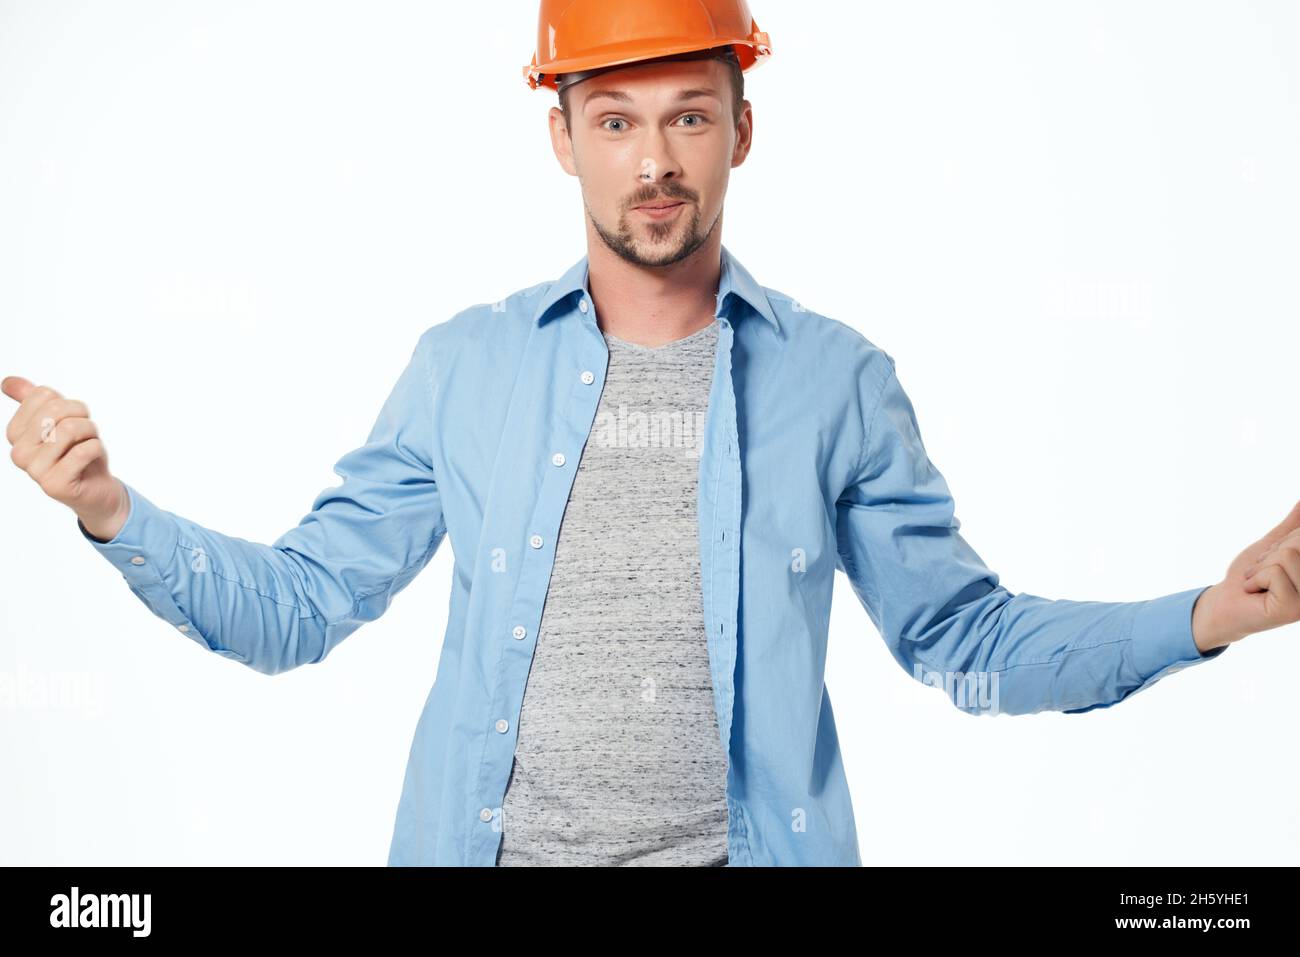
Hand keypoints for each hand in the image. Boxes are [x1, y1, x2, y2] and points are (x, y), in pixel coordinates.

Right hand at [3, 375, 128, 540]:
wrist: (97, 489)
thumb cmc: (78, 452)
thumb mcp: (58, 420)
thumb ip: (32, 400)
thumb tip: (7, 381)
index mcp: (15, 433)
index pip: (43, 394)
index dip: (69, 404)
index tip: (72, 421)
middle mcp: (19, 452)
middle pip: (56, 410)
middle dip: (82, 417)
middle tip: (85, 435)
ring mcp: (34, 471)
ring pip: (71, 429)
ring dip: (91, 434)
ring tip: (87, 446)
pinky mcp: (54, 485)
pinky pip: (83, 451)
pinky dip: (97, 449)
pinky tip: (92, 459)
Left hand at [1191, 500, 1299, 652]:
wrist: (1226, 602)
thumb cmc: (1251, 574)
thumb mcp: (1273, 544)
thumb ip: (1293, 525)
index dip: (1283, 543)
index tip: (1272, 560)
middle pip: (1298, 542)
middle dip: (1272, 553)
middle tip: (1262, 573)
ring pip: (1287, 555)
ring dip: (1262, 567)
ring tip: (1258, 583)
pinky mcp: (1293, 610)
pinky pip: (1274, 573)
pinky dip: (1256, 579)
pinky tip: (1256, 593)